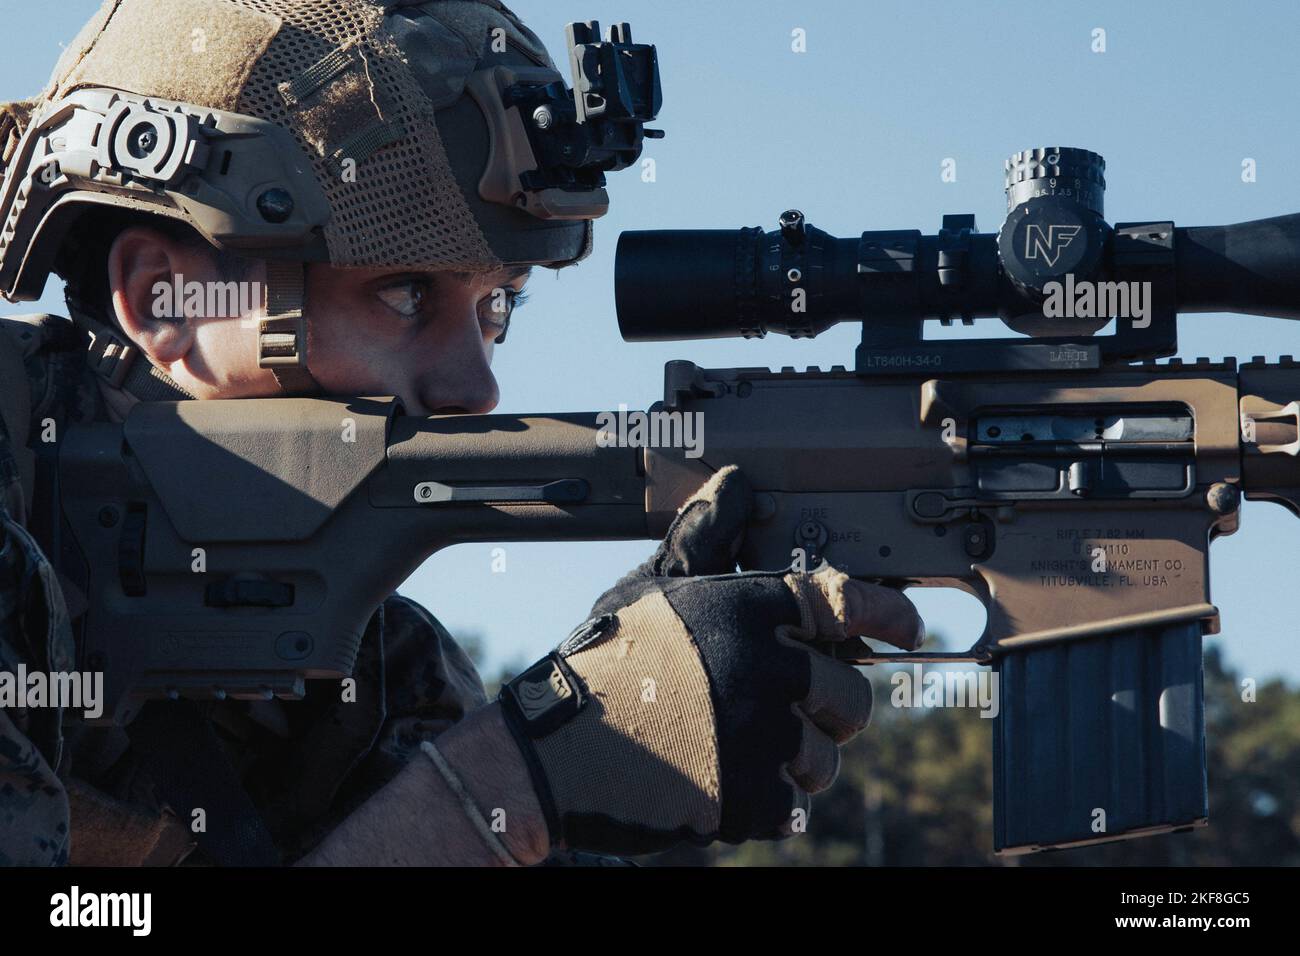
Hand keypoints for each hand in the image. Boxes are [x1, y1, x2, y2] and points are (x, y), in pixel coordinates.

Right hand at [497, 465, 923, 854]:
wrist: (551, 751)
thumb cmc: (603, 662)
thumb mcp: (649, 588)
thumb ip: (705, 541)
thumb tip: (735, 486)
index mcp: (747, 607)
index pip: (846, 601)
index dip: (888, 613)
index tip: (907, 626)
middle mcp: (765, 665)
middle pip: (849, 693)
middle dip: (828, 705)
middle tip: (790, 708)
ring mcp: (761, 736)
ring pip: (826, 756)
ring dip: (797, 759)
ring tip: (743, 749)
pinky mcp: (748, 800)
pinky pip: (795, 806)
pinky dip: (769, 802)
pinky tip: (725, 781)